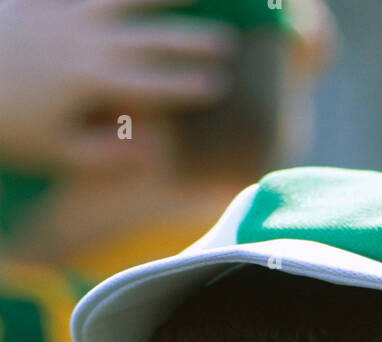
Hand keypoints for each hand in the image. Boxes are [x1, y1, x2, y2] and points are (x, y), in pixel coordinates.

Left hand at [0, 0, 237, 172]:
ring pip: (118, 0)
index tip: (220, 85)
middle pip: (146, 39)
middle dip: (188, 41)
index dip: (187, 85)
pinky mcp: (34, 2)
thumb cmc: (3, 124)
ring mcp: (59, 14)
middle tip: (224, 40)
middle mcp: (82, 40)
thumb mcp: (54, 151)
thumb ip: (105, 152)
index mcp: (90, 81)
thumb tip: (152, 149)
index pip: (151, 84)